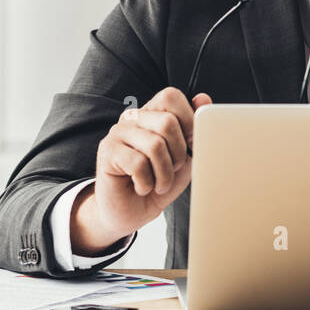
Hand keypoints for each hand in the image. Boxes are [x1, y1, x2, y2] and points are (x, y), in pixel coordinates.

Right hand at [76, 87, 211, 252]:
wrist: (131, 213)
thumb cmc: (158, 183)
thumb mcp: (185, 158)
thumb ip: (195, 130)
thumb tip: (203, 98)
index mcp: (152, 113)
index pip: (170, 97)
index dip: (188, 120)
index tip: (190, 144)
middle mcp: (133, 118)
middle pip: (167, 122)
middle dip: (179, 153)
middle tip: (173, 170)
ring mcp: (117, 133)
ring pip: (155, 145)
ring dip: (164, 173)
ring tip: (159, 184)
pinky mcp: (107, 152)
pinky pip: (138, 163)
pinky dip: (147, 182)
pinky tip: (142, 187)